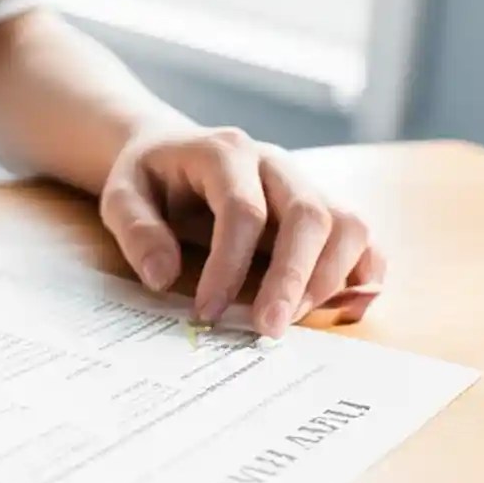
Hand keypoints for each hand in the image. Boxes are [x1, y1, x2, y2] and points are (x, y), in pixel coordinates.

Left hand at [100, 126, 385, 336]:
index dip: (229, 266)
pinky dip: (361, 274)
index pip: (243, 210)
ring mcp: (305, 183)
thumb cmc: (150, 179)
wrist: (172, 152)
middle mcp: (275, 163)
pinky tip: (337, 308)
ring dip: (328, 279)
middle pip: (308, 214)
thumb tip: (163, 277)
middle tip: (267, 330)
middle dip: (292, 279)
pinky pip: (362, 238)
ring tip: (290, 321)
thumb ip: (137, 231)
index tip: (207, 312)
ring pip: (347, 224)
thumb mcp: (121, 196)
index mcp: (225, 153)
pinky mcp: (321, 207)